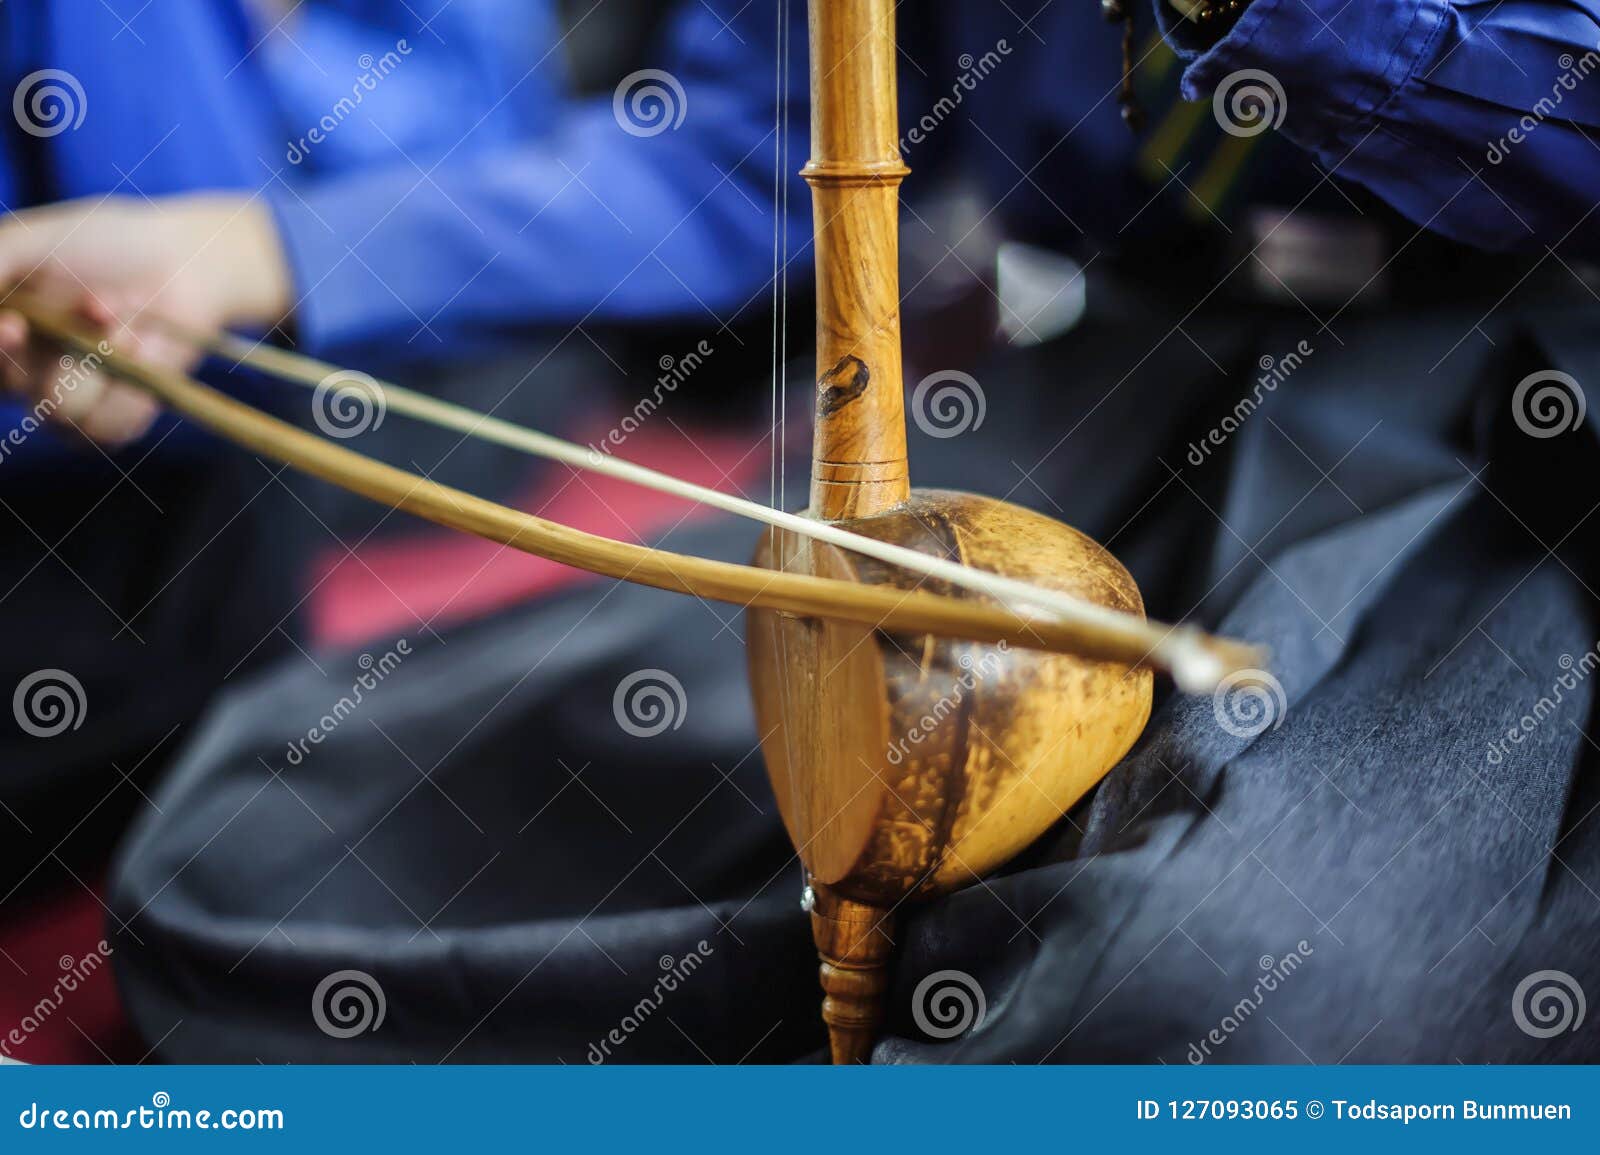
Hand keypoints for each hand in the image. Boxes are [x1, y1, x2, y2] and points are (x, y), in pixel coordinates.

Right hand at [0, 194, 292, 445]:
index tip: (13, 327)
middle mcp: (23, 369)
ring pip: (61, 413)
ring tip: (125, 317)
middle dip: (52, 355)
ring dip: (100, 359)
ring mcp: (69, 399)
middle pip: (14, 388)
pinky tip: (144, 343)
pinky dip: (131, 383)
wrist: (184, 264)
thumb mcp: (35, 239)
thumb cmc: (105, 243)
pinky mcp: (115, 420)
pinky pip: (108, 426)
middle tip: (92, 307)